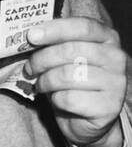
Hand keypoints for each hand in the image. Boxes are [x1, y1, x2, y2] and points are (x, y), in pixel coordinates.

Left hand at [24, 18, 128, 146]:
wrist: (85, 119)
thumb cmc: (71, 83)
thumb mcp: (64, 59)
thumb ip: (54, 45)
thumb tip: (30, 36)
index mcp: (107, 38)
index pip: (82, 27)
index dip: (55, 29)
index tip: (31, 35)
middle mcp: (116, 58)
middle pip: (70, 51)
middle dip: (41, 59)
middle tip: (29, 68)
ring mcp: (116, 82)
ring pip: (67, 75)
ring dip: (46, 81)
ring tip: (42, 85)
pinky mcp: (109, 106)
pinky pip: (69, 99)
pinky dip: (56, 100)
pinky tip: (57, 100)